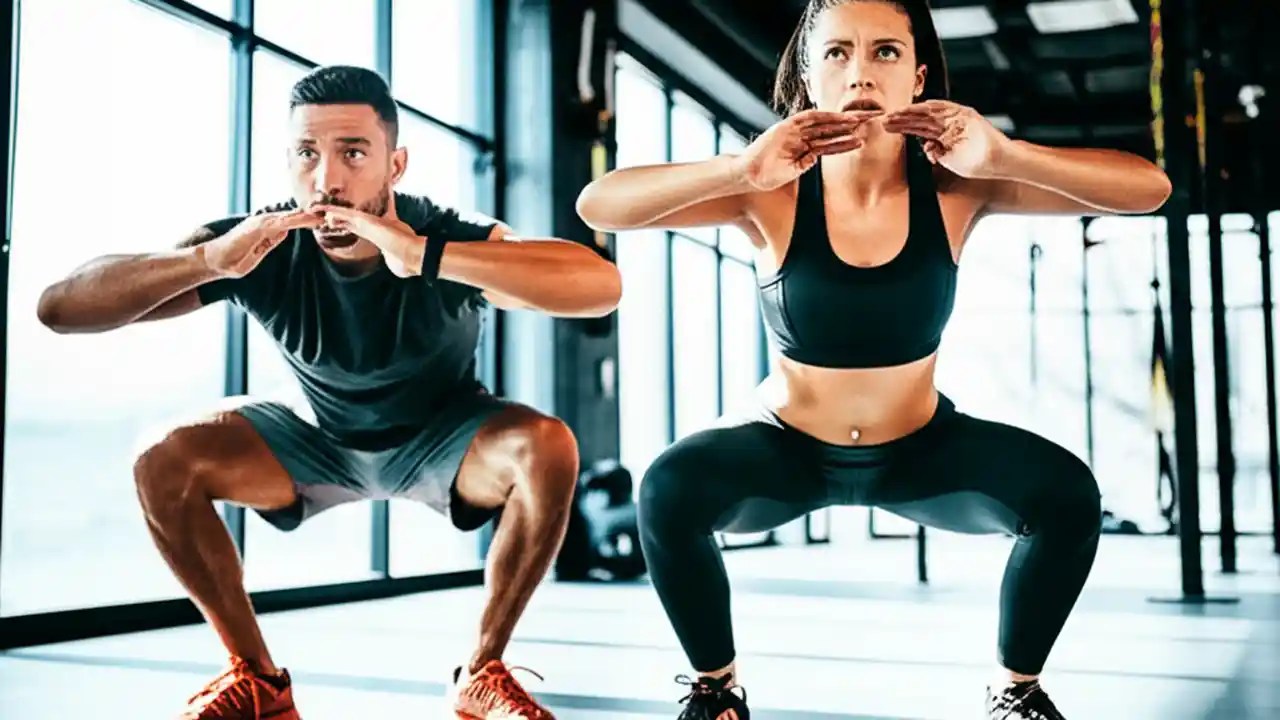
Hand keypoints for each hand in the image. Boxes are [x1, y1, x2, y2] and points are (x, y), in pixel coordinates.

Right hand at [202, 209, 322, 277]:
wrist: (214, 261)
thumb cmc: (235, 259)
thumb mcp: (259, 251)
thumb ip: (271, 241)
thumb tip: (284, 233)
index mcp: (268, 228)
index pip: (293, 222)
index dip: (311, 220)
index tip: (328, 220)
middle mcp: (265, 222)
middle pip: (295, 216)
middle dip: (314, 214)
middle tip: (334, 212)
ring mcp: (260, 223)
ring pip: (290, 217)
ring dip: (309, 216)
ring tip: (326, 214)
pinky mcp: (256, 228)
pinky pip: (279, 223)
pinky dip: (295, 220)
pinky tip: (307, 220)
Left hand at [310, 204, 424, 276]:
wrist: (412, 255)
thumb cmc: (406, 261)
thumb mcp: (397, 263)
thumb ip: (395, 262)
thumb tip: (401, 270)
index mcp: (374, 235)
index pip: (354, 226)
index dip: (342, 223)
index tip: (331, 222)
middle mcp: (371, 226)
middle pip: (347, 217)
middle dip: (334, 214)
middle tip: (319, 210)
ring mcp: (369, 222)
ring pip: (345, 214)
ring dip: (329, 211)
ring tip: (315, 207)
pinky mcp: (367, 221)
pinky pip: (345, 214)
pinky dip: (333, 211)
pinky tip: (321, 209)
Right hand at [735, 109, 883, 190]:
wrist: (747, 175)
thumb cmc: (766, 176)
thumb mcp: (791, 170)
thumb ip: (804, 162)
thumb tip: (816, 158)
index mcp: (803, 146)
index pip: (829, 140)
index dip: (846, 137)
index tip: (864, 136)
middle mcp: (800, 135)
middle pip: (831, 127)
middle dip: (852, 122)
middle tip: (873, 118)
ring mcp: (794, 131)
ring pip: (824, 123)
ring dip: (843, 120)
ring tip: (863, 120)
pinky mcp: (786, 128)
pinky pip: (809, 121)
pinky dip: (826, 120)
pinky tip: (843, 120)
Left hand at [882, 100, 1009, 177]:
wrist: (998, 163)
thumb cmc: (976, 164)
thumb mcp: (950, 161)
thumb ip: (937, 154)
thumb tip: (927, 147)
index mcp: (941, 135)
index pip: (917, 128)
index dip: (902, 126)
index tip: (887, 127)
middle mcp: (947, 124)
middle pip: (920, 119)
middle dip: (903, 118)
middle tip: (885, 119)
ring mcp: (957, 118)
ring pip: (931, 112)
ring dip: (915, 112)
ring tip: (898, 113)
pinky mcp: (967, 115)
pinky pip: (950, 108)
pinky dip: (935, 106)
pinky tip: (920, 106)